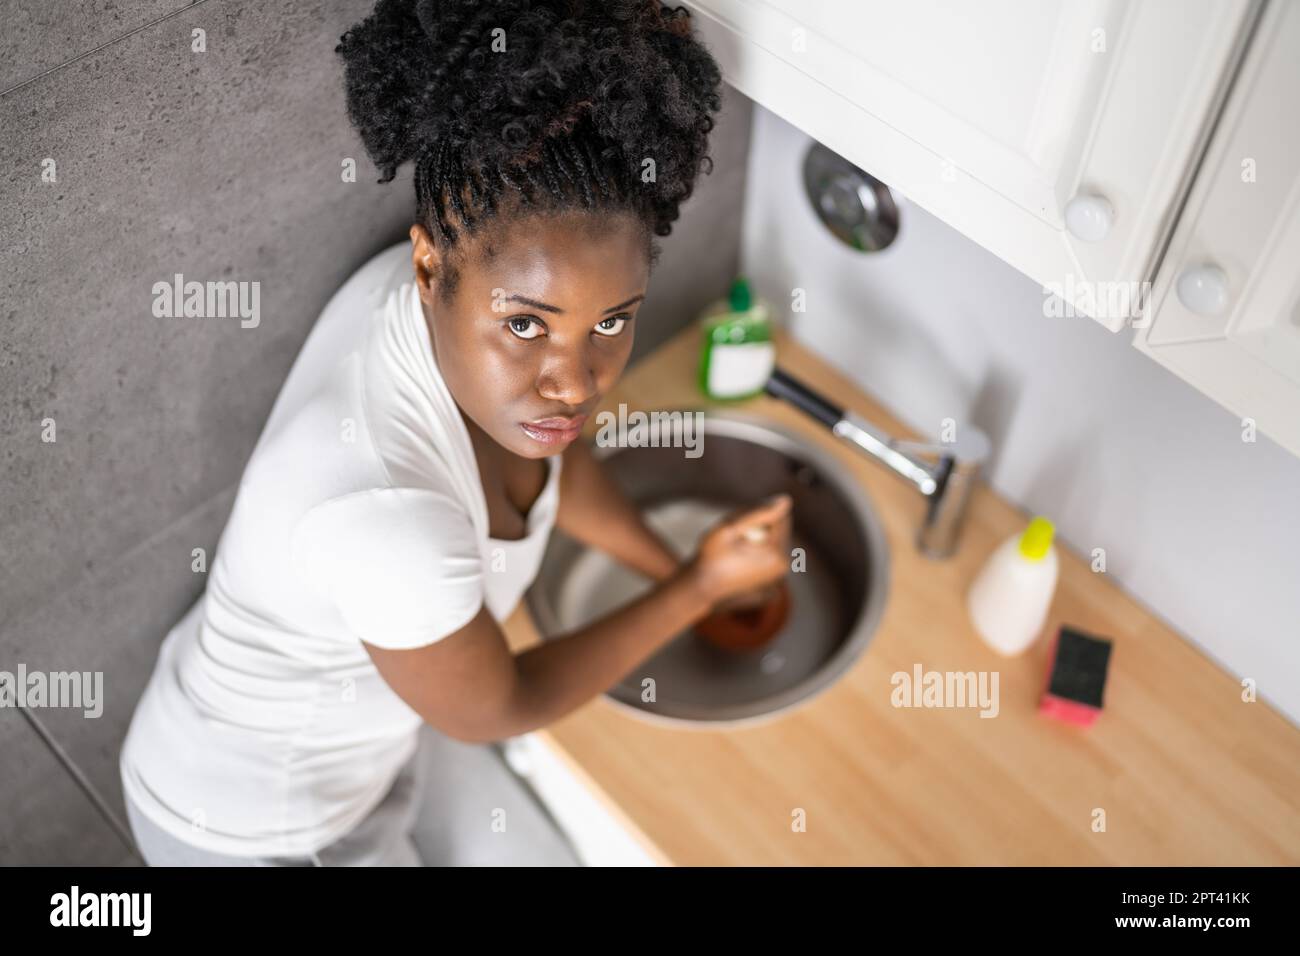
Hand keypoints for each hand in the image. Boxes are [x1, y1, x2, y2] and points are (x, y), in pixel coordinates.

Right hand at [686, 494, 792, 608]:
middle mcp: (783, 564)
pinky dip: (757, 545)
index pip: (779, 517)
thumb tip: (786, 499)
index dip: (757, 513)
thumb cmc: (711, 555)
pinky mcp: (773, 574)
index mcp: (776, 553)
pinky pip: (770, 548)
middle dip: (760, 524)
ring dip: (757, 533)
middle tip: (733, 535)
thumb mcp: (729, 527)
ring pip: (775, 537)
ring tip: (734, 546)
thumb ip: (759, 512)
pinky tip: (739, 555)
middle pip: (780, 528)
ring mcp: (779, 572)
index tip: (736, 525)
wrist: (702, 585)